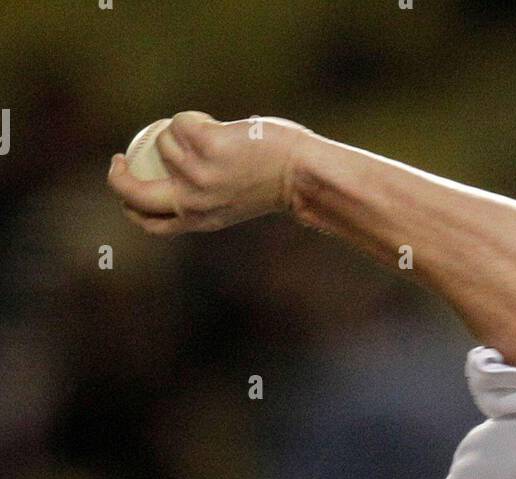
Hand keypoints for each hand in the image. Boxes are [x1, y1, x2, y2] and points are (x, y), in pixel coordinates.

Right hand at [107, 111, 310, 236]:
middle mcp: (192, 203)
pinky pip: (181, 122)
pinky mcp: (205, 146)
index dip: (129, 205)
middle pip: (133, 194)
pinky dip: (195, 118)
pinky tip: (220, 127)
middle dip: (116, 177)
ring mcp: (197, 174)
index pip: (149, 222)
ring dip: (181, 132)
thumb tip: (167, 179)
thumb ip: (200, 199)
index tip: (126, 185)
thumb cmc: (269, 185)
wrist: (299, 174)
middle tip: (118, 160)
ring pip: (163, 142)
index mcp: (197, 221)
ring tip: (214, 137)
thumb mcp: (228, 203)